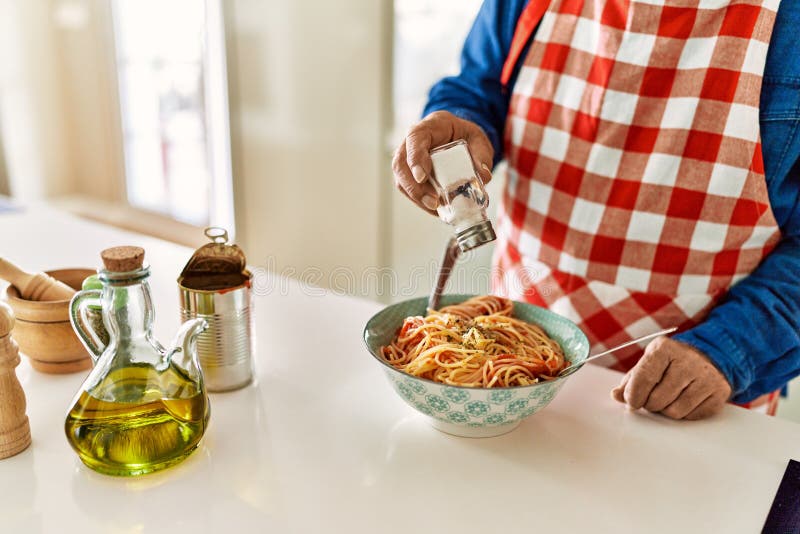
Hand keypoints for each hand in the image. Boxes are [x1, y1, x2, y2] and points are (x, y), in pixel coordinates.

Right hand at [392, 111, 493, 214]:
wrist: (459, 137)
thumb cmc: (465, 135)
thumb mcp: (479, 140)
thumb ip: (481, 155)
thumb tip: (483, 176)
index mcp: (431, 126)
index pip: (415, 138)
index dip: (415, 158)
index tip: (422, 177)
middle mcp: (413, 140)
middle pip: (401, 162)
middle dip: (413, 186)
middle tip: (433, 201)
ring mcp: (407, 157)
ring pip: (400, 177)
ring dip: (415, 196)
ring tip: (435, 207)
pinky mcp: (409, 172)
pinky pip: (407, 187)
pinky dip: (419, 200)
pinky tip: (434, 208)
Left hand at [611, 336, 731, 419]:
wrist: (708, 358)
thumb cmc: (670, 363)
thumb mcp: (648, 363)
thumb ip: (630, 380)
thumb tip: (616, 395)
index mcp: (664, 349)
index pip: (644, 378)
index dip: (634, 395)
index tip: (632, 401)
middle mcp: (688, 360)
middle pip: (657, 399)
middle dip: (650, 404)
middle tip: (652, 398)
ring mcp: (706, 377)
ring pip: (674, 412)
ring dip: (666, 410)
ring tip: (668, 398)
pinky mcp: (719, 393)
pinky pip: (692, 417)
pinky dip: (683, 414)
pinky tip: (684, 400)